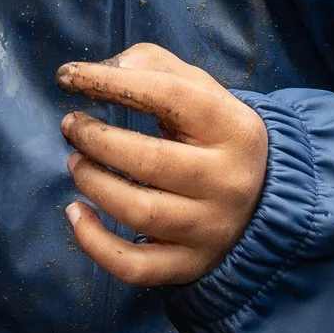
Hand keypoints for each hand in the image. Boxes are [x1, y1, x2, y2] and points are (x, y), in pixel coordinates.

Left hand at [56, 43, 269, 286]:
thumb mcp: (201, 92)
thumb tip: (108, 70)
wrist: (264, 201)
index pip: (169, 95)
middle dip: (96, 139)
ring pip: (139, 212)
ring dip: (93, 183)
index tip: (69, 76)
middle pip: (149, 160)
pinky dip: (94, 242)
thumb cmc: (214, 136)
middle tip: (71, 127)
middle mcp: (227, 181)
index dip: (111, 82)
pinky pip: (134, 266)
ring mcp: (209, 228)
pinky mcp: (190, 265)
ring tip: (75, 162)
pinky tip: (75, 213)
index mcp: (234, 129)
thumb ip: (155, 66)